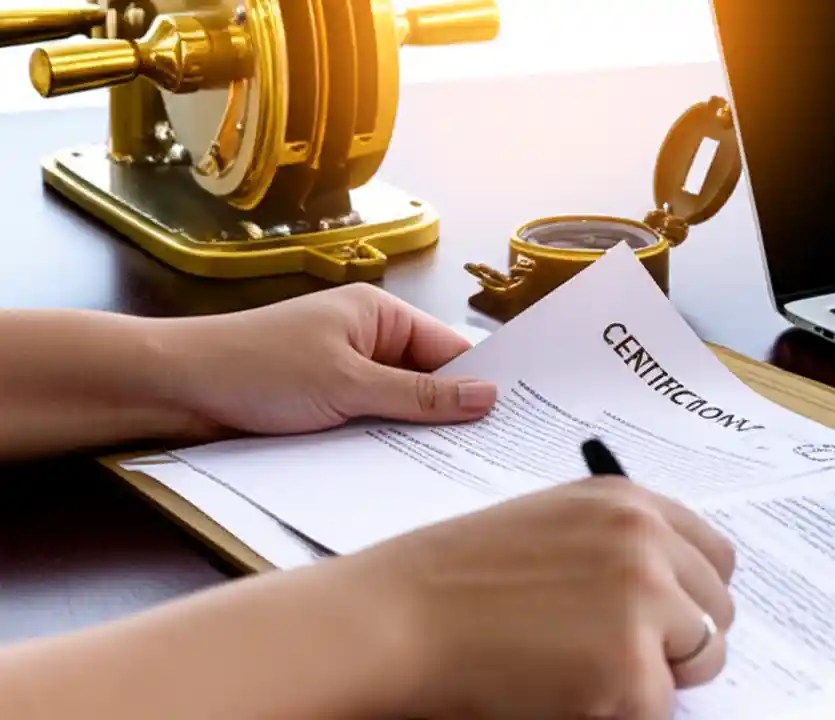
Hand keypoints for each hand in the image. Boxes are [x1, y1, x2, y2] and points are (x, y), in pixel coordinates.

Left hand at [159, 284, 497, 437]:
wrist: (178, 388)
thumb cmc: (257, 367)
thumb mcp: (348, 385)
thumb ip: (419, 396)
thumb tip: (486, 396)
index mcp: (378, 315)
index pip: (448, 349)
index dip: (477, 383)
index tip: (509, 420)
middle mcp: (366, 339)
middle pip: (427, 380)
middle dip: (448, 414)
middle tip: (487, 453)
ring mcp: (345, 371)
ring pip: (398, 406)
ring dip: (412, 433)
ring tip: (451, 467)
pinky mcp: (324, 402)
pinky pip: (369, 422)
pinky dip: (382, 441)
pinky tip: (400, 468)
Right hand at [343, 475, 736, 719]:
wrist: (399, 618)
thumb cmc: (455, 578)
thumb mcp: (551, 525)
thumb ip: (619, 545)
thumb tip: (673, 592)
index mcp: (629, 503)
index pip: (714, 555)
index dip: (692, 594)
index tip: (670, 618)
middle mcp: (647, 543)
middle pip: (717, 609)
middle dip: (679, 640)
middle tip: (618, 655)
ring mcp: (644, 604)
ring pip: (703, 658)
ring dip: (657, 675)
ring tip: (586, 671)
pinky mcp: (631, 671)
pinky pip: (658, 707)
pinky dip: (620, 712)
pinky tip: (564, 692)